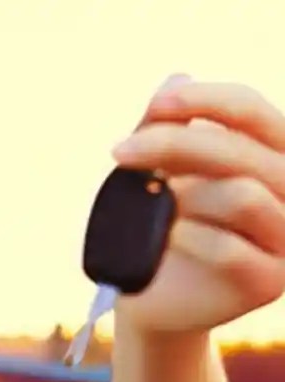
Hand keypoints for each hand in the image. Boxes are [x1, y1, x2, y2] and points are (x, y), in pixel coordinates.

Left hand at [109, 76, 284, 334]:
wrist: (152, 295)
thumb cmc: (159, 222)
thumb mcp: (160, 169)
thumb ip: (168, 126)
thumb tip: (177, 78)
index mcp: (274, 156)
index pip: (255, 111)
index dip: (207, 100)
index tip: (158, 103)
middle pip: (241, 151)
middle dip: (175, 143)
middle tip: (120, 152)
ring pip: (241, 196)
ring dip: (183, 193)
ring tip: (151, 203)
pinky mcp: (270, 282)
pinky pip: (228, 248)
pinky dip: (185, 236)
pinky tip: (162, 236)